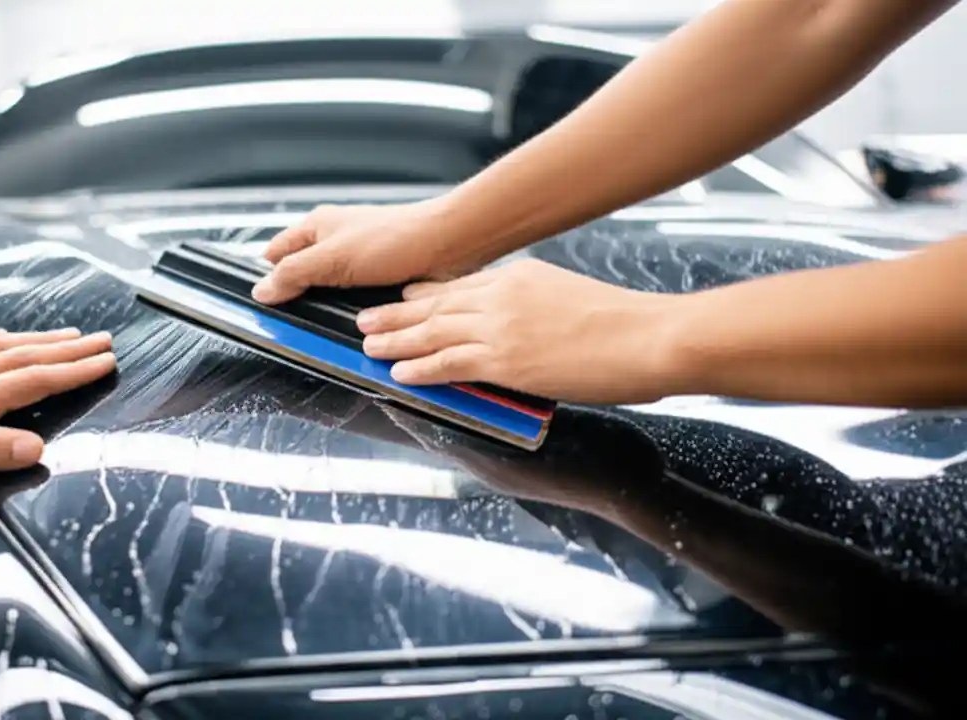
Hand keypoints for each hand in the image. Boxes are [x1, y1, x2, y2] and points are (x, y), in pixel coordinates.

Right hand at [252, 199, 481, 304]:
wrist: (446, 245)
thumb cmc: (394, 239)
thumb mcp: (332, 258)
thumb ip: (294, 273)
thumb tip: (262, 291)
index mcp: (316, 228)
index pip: (275, 255)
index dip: (266, 278)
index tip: (263, 305)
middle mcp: (333, 241)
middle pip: (300, 275)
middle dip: (298, 298)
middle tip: (295, 323)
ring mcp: (355, 260)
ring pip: (327, 290)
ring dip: (327, 307)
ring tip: (326, 327)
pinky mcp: (376, 276)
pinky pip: (353, 298)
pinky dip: (351, 311)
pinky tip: (353, 324)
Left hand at [357, 259, 683, 403]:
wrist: (648, 336)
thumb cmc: (625, 324)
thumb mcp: (570, 298)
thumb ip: (536, 305)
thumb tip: (523, 326)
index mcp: (519, 277)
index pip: (460, 285)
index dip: (425, 294)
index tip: (403, 296)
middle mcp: (502, 296)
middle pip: (436, 305)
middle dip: (397, 314)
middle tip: (366, 319)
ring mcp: (501, 327)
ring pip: (433, 332)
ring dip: (396, 339)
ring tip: (369, 344)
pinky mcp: (506, 360)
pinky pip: (449, 363)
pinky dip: (420, 367)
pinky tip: (399, 372)